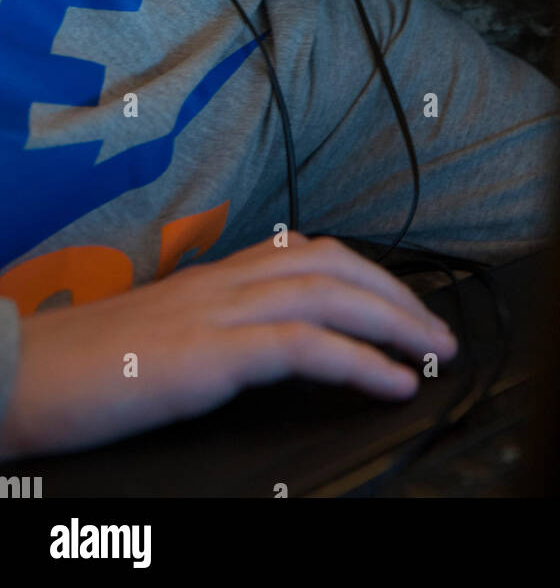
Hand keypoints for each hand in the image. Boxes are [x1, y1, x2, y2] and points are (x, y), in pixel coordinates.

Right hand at [0, 234, 456, 460]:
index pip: (311, 253)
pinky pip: (305, 347)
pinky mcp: (210, 353)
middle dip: (397, 296)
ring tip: (434, 353)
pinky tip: (392, 383)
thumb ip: (213, 332)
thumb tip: (263, 351)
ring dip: (396, 322)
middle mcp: (223, 282)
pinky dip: (361, 361)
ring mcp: (217, 312)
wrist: (16, 375)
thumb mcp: (161, 338)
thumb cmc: (81, 369)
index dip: (368, 273)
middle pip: (334, 266)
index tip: (404, 303)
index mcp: (213, 277)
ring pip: (332, 295)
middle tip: (440, 333)